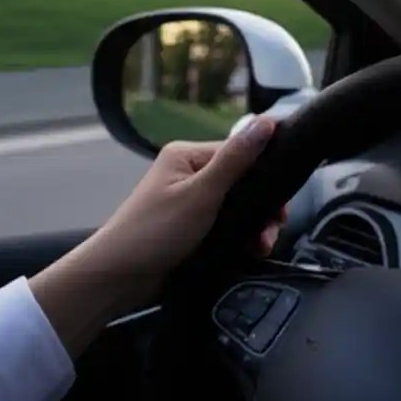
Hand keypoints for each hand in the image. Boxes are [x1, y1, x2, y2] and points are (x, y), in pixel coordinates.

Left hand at [29, 117, 278, 356]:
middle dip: (262, 208)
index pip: (240, 153)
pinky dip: (241, 238)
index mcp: (187, 156)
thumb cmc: (155, 232)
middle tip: (271, 232)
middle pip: (242, 182)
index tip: (280, 205)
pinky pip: (227, 226)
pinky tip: (249, 251)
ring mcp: (190, 203)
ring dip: (255, 226)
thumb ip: (235, 160)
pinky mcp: (192, 229)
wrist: (119, 279)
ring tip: (261, 247)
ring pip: (238, 207)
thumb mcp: (201, 194)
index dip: (265, 175)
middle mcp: (189, 174)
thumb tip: (266, 121)